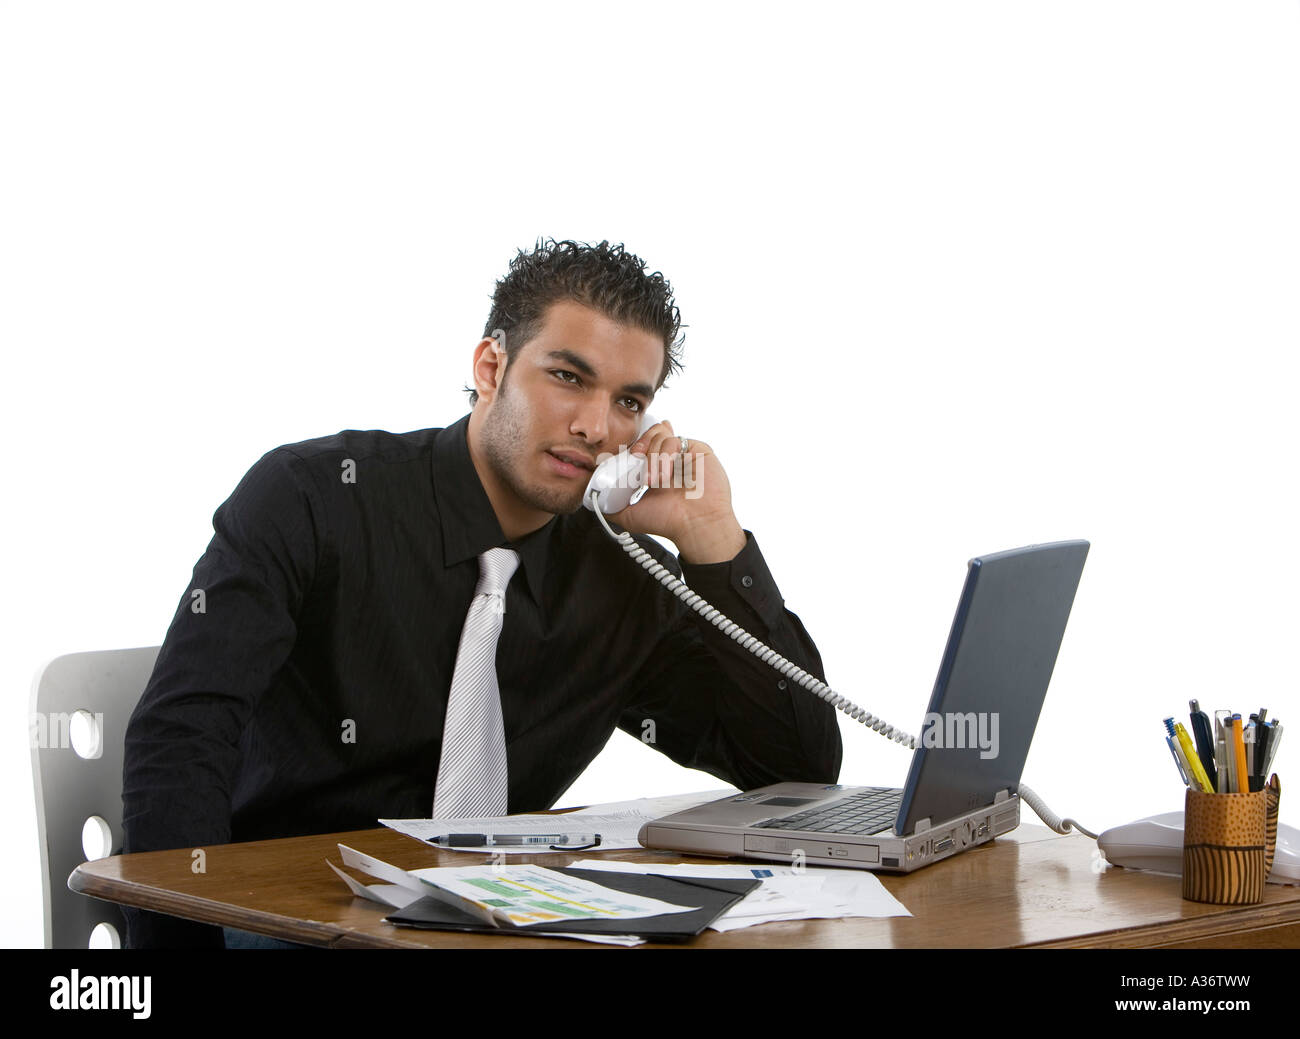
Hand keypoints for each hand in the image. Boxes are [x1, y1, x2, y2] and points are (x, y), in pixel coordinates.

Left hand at [611, 419, 745, 563]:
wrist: (694, 525)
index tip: (625, 458)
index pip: (640, 445)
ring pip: (659, 434)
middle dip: (638, 447)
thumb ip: (611, 506)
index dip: (631, 446)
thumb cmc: (668, 522)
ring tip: (653, 481)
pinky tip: (666, 476)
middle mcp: (670, 458)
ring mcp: (684, 453)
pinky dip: (665, 455)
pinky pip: (674, 439)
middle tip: (636, 467)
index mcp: (655, 468)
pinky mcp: (697, 449)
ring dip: (651, 456)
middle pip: (649, 434)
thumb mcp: (630, 515)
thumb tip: (593, 499)